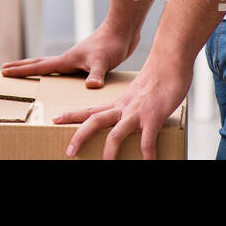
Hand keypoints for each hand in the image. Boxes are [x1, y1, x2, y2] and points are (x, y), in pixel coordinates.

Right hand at [1, 25, 139, 87]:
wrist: (122, 29)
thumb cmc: (112, 43)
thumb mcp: (103, 61)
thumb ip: (96, 74)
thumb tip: (90, 86)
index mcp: (67, 60)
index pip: (39, 67)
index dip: (21, 70)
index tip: (4, 71)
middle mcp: (69, 59)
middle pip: (39, 64)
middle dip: (21, 68)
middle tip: (5, 70)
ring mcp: (77, 59)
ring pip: (51, 66)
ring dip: (36, 69)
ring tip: (27, 73)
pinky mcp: (87, 62)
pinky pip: (66, 71)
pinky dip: (57, 74)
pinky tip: (63, 79)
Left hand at [52, 50, 191, 158]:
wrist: (170, 61)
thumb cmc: (158, 78)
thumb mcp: (138, 94)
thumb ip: (131, 106)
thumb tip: (130, 118)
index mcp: (118, 102)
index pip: (90, 109)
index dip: (71, 115)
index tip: (54, 118)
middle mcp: (123, 107)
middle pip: (94, 120)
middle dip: (80, 136)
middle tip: (69, 152)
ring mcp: (137, 112)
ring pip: (115, 134)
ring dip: (109, 151)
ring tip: (105, 164)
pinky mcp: (153, 117)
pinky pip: (147, 141)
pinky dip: (147, 155)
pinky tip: (149, 164)